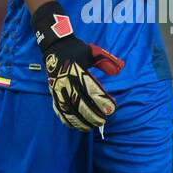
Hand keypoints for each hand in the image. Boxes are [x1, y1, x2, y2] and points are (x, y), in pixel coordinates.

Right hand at [33, 1, 123, 130]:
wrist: (54, 46)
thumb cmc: (77, 50)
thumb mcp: (93, 52)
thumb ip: (107, 61)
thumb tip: (119, 70)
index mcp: (77, 69)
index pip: (91, 89)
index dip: (102, 101)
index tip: (112, 109)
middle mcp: (66, 80)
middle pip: (79, 102)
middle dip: (92, 114)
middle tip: (103, 121)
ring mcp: (58, 87)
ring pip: (68, 108)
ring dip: (80, 120)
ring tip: (91, 126)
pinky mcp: (53, 92)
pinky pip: (58, 109)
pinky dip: (66, 119)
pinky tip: (76, 125)